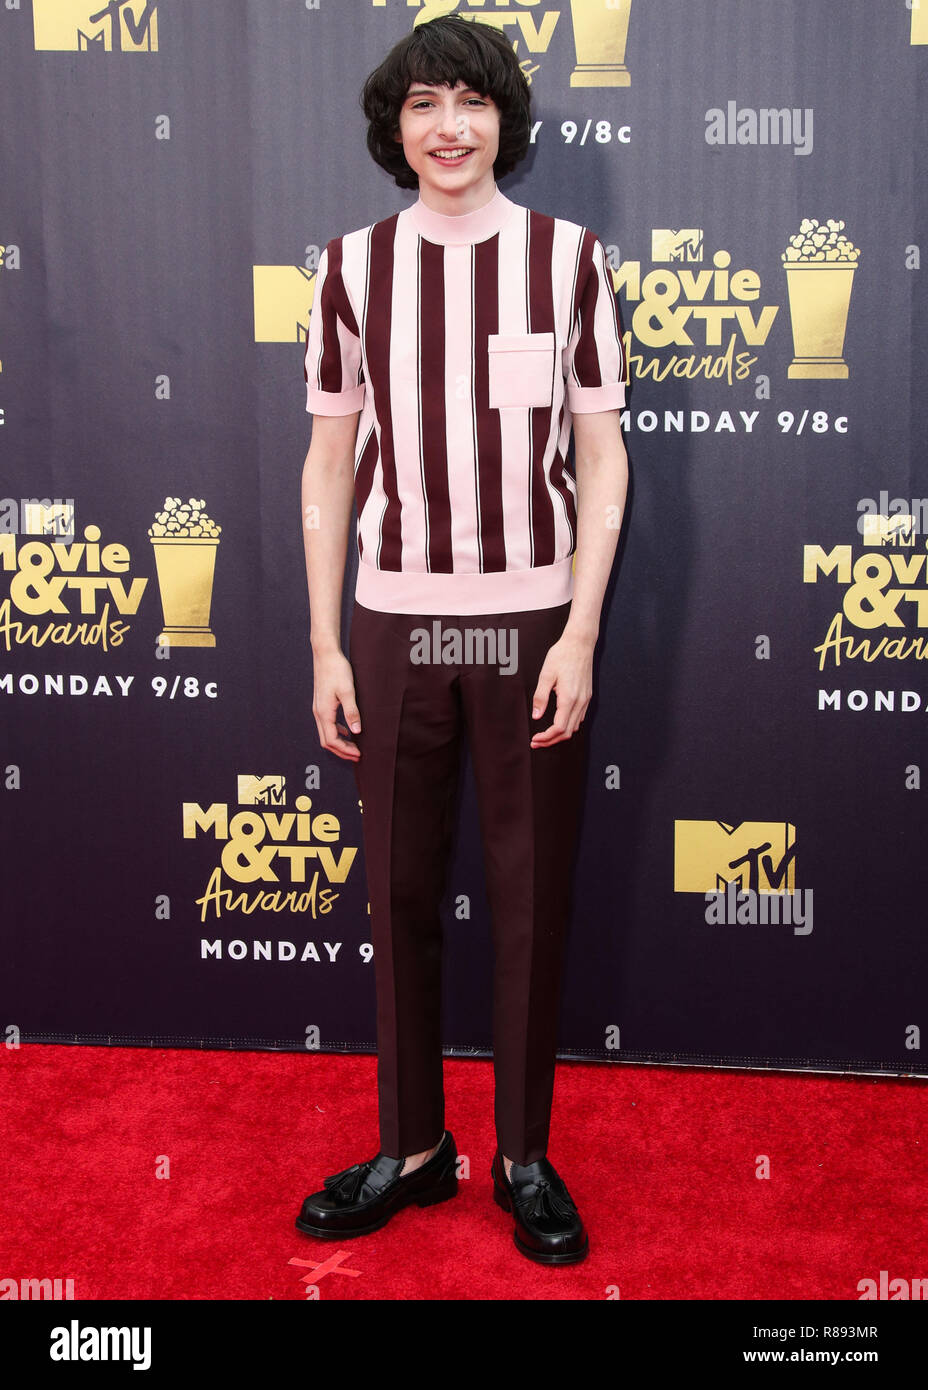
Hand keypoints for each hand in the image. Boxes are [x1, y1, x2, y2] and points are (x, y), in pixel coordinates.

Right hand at [312, 649, 361, 760]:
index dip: (345, 750)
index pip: (332, 740)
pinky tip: (347, 731)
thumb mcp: (347, 691)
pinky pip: (327, 724)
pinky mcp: (321, 704)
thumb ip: (352, 712)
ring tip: (353, 747)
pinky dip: (337, 732)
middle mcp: (318, 713)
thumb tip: (356, 731)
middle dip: (341, 751)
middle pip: (327, 741)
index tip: (358, 754)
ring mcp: (318, 709)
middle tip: (357, 755)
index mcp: (324, 713)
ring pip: (326, 734)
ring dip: (339, 743)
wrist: (326, 654)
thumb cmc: (336, 670)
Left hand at [529, 631, 593, 747]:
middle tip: (536, 742)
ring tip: (545, 734)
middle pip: (568, 732)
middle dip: (551, 740)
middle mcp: (580, 701)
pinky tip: (558, 721)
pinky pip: (579, 717)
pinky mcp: (587, 696)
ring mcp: (586, 699)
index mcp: (569, 698)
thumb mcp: (546, 675)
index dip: (546, 737)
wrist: (580, 643)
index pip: (559, 728)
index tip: (535, 739)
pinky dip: (568, 725)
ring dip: (560, 734)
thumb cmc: (562, 655)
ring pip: (575, 726)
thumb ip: (541, 697)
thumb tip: (536, 716)